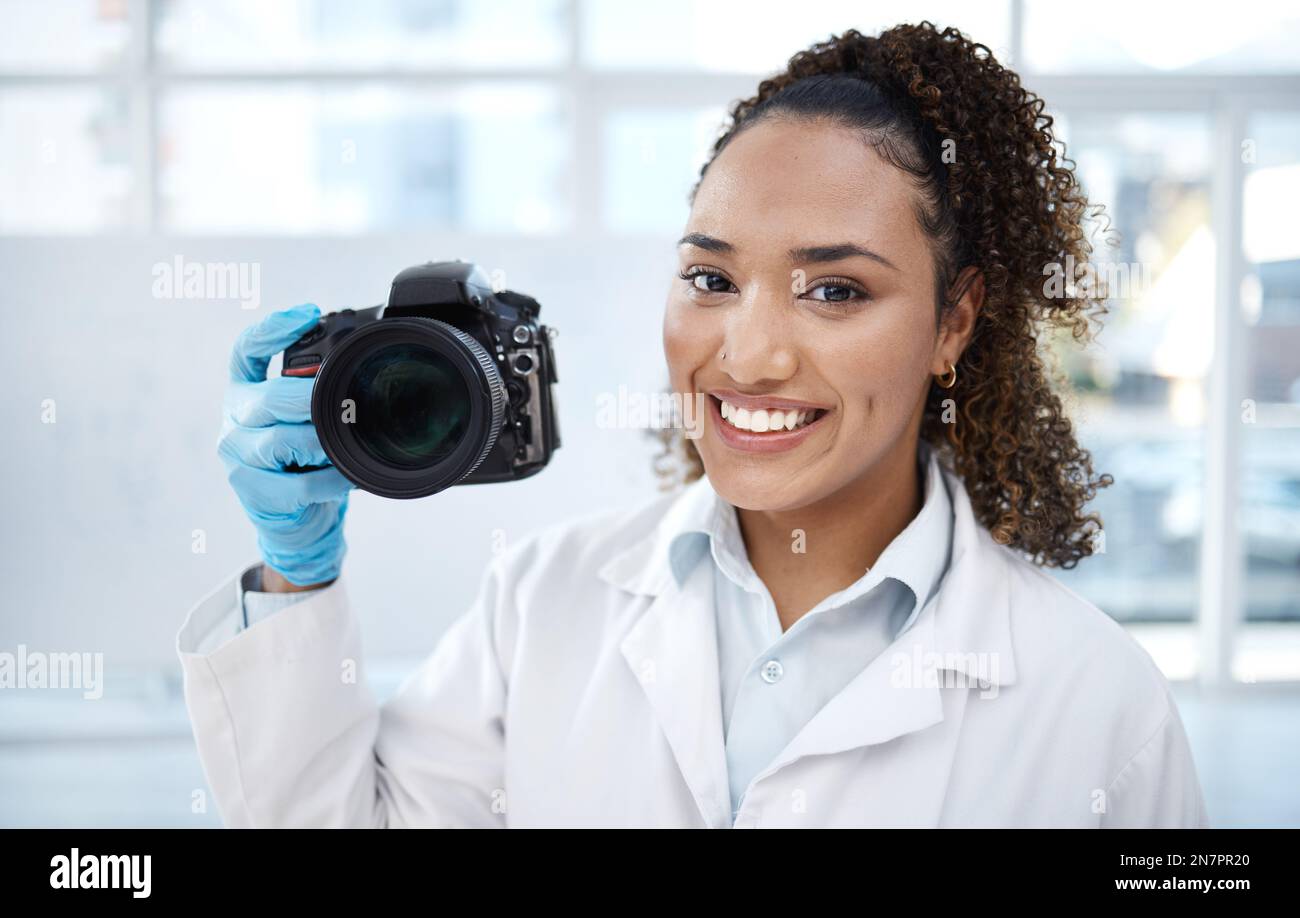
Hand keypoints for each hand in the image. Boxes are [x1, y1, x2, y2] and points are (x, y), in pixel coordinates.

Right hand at [218, 304, 353, 587]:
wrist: (297, 520)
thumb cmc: (306, 461)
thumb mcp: (308, 418)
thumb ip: (317, 391)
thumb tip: (362, 362)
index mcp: (246, 390)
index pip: (245, 350)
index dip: (273, 328)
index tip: (309, 313)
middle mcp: (235, 417)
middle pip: (269, 396)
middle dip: (312, 399)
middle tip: (347, 404)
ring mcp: (237, 454)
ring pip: (281, 441)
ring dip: (321, 444)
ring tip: (345, 446)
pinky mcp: (251, 490)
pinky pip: (298, 483)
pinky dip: (330, 480)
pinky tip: (348, 477)